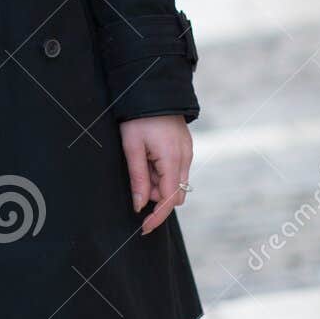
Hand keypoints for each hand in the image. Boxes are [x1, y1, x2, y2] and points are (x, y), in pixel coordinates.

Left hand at [119, 115, 192, 235]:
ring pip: (175, 182)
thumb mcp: (132, 147)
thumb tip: (140, 205)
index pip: (169, 200)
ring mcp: (187, 152)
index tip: (143, 228)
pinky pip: (176, 169)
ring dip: (158, 181)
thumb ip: (138, 178)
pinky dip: (162, 171)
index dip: (157, 217)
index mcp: (173, 159)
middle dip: (156, 195)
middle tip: (138, 177)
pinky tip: (149, 156)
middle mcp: (185, 158)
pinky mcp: (185, 147)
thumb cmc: (138, 117)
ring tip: (141, 158)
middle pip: (174, 194)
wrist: (152, 89)